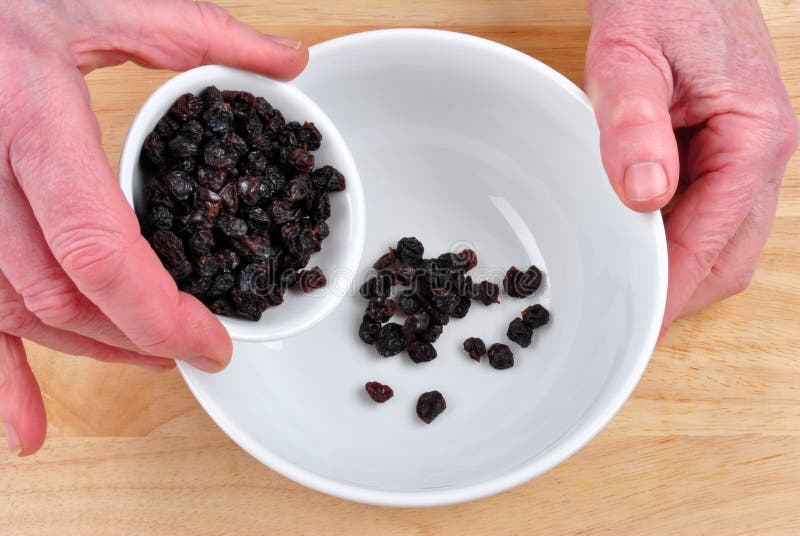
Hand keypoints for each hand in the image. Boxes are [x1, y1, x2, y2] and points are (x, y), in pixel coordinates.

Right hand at [0, 0, 307, 454]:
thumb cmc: (12, 0)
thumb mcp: (104, 1)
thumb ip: (198, 33)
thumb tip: (287, 58)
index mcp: (33, 122)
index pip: (100, 248)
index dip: (161, 311)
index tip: (213, 342)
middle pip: (63, 295)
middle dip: (136, 336)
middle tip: (194, 346)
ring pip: (18, 311)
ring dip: (90, 350)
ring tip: (149, 358)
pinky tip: (29, 429)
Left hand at [584, 0, 798, 331]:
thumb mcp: (630, 51)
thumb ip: (634, 121)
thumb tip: (644, 195)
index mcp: (753, 135)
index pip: (714, 237)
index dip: (674, 287)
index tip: (639, 324)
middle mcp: (762, 151)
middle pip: (730, 255)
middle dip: (682, 294)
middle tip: (628, 321)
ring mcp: (747, 153)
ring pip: (723, 241)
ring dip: (680, 271)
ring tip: (628, 293)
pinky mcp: (724, 151)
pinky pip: (708, 214)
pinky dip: (676, 241)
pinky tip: (636, 246)